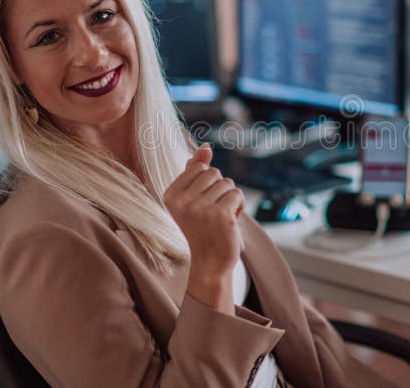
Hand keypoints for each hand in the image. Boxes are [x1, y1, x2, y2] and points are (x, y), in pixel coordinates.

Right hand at [164, 144, 243, 312]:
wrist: (210, 262)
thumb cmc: (203, 228)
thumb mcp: (194, 199)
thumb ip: (196, 171)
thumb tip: (205, 147)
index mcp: (171, 195)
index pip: (199, 168)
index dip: (207, 184)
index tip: (202, 205)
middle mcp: (182, 201)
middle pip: (214, 173)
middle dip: (220, 190)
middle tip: (213, 213)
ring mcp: (200, 208)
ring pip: (227, 183)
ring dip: (230, 199)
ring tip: (221, 218)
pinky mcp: (220, 215)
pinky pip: (237, 194)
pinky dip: (239, 206)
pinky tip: (230, 222)